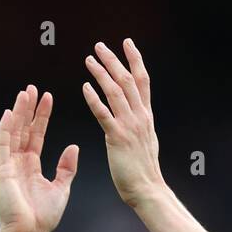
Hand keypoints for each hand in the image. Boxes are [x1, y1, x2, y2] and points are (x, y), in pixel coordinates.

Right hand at [0, 85, 78, 231]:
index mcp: (31, 166)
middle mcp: (18, 162)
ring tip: (24, 93)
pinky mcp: (1, 170)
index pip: (36, 135)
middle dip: (29, 108)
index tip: (48, 97)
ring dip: (17, 112)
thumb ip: (66, 167)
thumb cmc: (43, 217)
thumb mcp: (61, 188)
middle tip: (33, 87)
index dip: (42, 116)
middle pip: (23, 129)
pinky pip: (2, 145)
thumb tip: (73, 147)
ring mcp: (8, 165)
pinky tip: (8, 112)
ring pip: (12, 132)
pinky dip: (4, 129)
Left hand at [82, 38, 164, 208]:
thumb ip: (140, 125)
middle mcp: (140, 116)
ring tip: (89, 60)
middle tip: (99, 45)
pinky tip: (84, 87)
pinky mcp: (117, 137)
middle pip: (127, 80)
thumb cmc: (143, 170)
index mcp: (146, 116)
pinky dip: (94, 98)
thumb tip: (139, 116)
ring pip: (115, 92)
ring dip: (101, 73)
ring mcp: (130, 125)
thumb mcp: (146, 140)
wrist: (147, 189)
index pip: (142, 80)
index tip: (127, 43)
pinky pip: (104, 113)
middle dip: (114, 60)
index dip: (135, 59)